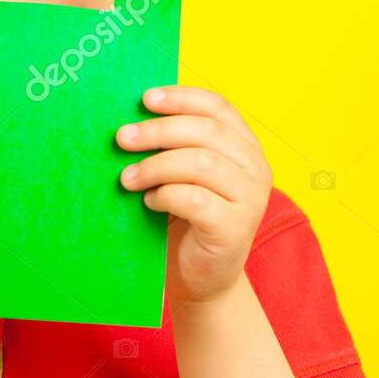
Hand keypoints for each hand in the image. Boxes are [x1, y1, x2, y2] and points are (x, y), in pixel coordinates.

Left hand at [117, 85, 272, 304]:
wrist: (201, 279)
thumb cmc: (184, 222)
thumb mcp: (181, 175)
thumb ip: (172, 146)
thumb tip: (131, 119)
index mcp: (245, 146)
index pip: (218, 108)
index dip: (182, 98)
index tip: (145, 98)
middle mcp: (256, 167)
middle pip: (207, 131)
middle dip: (159, 130)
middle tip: (122, 138)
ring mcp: (251, 198)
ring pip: (201, 162)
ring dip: (156, 166)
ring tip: (127, 178)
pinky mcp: (236, 227)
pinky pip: (195, 199)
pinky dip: (165, 195)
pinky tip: (150, 202)